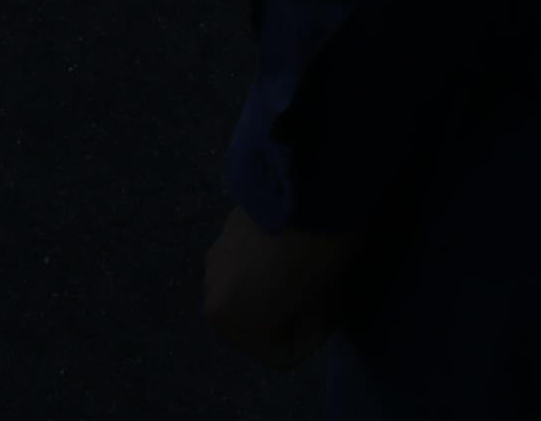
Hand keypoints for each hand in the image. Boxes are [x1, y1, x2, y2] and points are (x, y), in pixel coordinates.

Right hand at [204, 212, 359, 368]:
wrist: (304, 185)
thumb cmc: (315, 256)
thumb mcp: (320, 304)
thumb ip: (303, 318)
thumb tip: (305, 304)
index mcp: (228, 320)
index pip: (283, 354)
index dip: (314, 331)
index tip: (329, 300)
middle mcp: (212, 294)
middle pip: (262, 326)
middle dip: (290, 312)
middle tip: (317, 286)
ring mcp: (214, 260)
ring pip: (254, 296)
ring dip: (276, 289)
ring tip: (304, 266)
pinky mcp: (223, 231)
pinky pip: (251, 268)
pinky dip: (268, 265)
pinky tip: (289, 246)